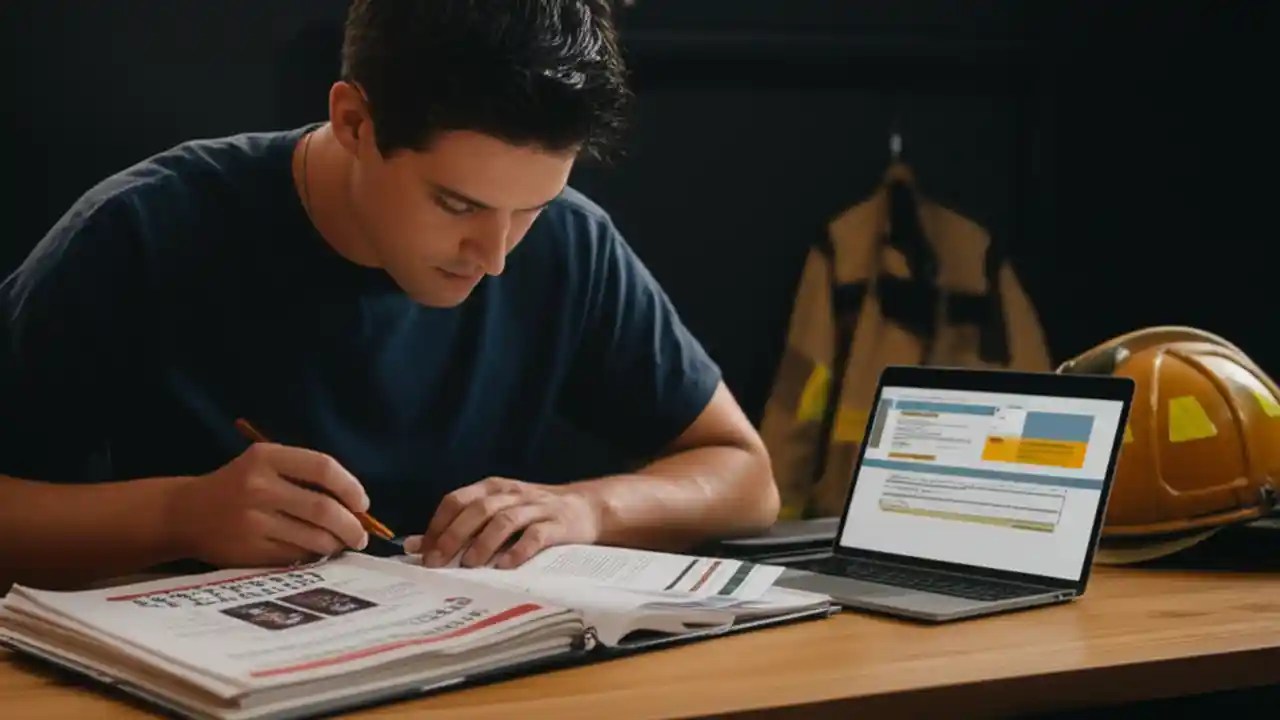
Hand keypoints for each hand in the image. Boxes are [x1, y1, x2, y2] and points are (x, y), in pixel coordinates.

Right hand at [166, 442, 370, 566]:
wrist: (185, 513)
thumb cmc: (238, 486)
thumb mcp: (265, 465)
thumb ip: (305, 475)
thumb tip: (356, 505)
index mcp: (266, 458)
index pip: (323, 467)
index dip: (351, 487)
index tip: (363, 504)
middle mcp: (258, 486)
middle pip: (323, 508)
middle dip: (351, 526)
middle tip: (361, 536)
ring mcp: (252, 520)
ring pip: (313, 537)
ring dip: (335, 544)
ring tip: (341, 544)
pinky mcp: (248, 549)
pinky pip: (295, 555)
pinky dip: (313, 555)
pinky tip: (316, 552)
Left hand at [405, 477, 600, 568]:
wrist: (587, 507)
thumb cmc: (533, 514)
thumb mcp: (497, 511)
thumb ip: (459, 525)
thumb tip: (414, 546)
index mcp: (493, 488)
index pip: (457, 500)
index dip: (437, 525)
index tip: (422, 551)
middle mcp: (512, 494)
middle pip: (478, 510)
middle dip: (454, 536)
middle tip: (437, 562)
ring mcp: (536, 507)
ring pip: (505, 520)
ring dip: (483, 543)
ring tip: (469, 565)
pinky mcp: (557, 524)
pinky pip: (536, 536)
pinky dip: (519, 551)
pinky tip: (505, 566)